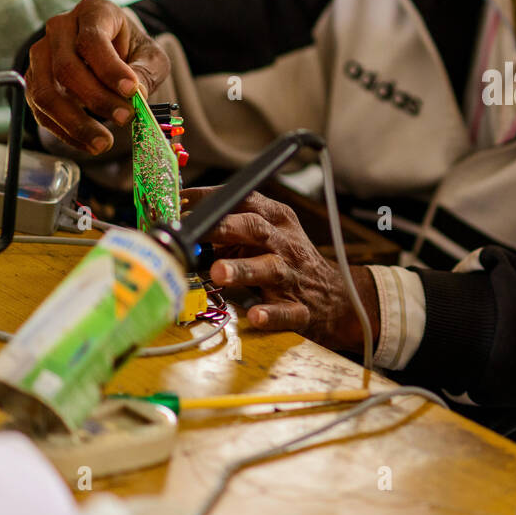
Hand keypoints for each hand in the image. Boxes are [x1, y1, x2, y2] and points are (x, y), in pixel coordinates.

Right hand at [25, 0, 170, 153]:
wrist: (112, 51)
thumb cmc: (132, 51)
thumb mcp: (150, 56)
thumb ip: (145, 72)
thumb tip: (136, 95)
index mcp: (92, 12)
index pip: (92, 39)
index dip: (110, 68)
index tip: (131, 91)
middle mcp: (59, 28)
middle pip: (66, 67)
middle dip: (96, 99)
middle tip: (124, 118)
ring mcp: (41, 54)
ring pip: (46, 92)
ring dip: (75, 123)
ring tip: (104, 143)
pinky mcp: (34, 81)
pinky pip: (42, 111)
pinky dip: (66, 132)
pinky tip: (89, 143)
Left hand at [181, 188, 379, 352]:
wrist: (336, 297)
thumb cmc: (288, 263)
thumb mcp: (268, 236)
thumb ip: (231, 228)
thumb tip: (179, 226)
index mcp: (277, 221)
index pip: (245, 200)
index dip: (214, 199)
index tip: (182, 202)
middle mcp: (285, 244)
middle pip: (256, 229)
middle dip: (225, 228)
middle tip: (195, 232)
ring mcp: (294, 277)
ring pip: (270, 269)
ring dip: (244, 269)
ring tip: (218, 273)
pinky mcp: (301, 309)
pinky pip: (287, 311)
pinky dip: (271, 313)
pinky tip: (255, 316)